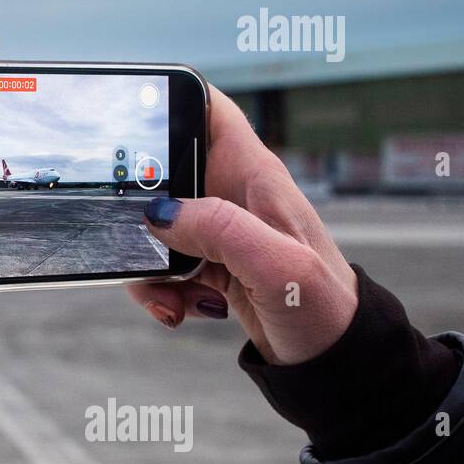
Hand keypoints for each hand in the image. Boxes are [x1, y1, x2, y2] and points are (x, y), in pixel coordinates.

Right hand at [127, 86, 358, 364]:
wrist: (332, 363)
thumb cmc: (324, 309)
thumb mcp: (278, 265)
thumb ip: (220, 230)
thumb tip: (160, 214)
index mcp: (253, 176)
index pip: (209, 109)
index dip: (172, 99)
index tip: (131, 115)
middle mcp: (232, 196)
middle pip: (163, 171)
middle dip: (137, 203)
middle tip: (136, 237)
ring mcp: (217, 231)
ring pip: (153, 225)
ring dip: (145, 262)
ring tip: (169, 294)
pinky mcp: (206, 264)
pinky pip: (159, 264)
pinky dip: (157, 289)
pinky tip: (179, 309)